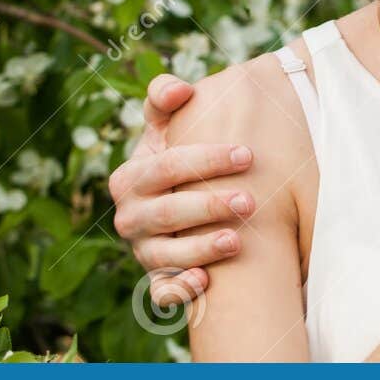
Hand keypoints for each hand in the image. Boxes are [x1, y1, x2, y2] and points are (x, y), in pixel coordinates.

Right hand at [107, 74, 256, 307]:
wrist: (178, 196)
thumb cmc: (180, 153)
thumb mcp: (169, 123)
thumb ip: (165, 97)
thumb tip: (179, 89)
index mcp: (131, 176)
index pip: (167, 166)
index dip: (205, 160)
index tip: (247, 153)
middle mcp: (130, 216)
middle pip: (167, 213)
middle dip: (208, 206)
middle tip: (249, 200)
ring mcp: (143, 249)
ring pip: (164, 255)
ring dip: (200, 249)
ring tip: (236, 241)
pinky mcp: (156, 276)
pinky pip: (161, 291)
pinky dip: (178, 290)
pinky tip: (204, 281)